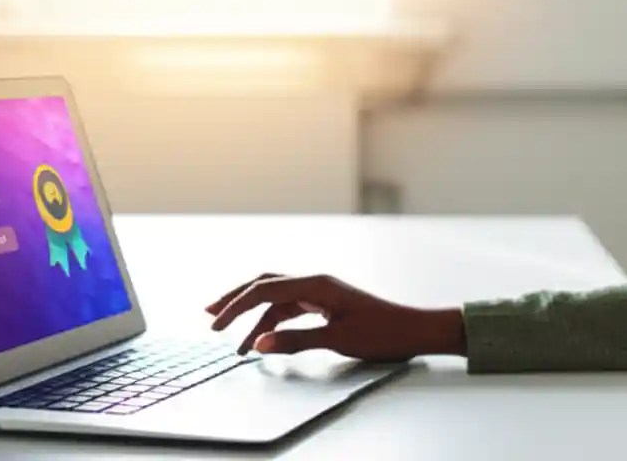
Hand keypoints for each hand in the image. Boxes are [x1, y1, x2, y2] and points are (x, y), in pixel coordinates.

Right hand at [205, 273, 465, 359]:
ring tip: (234, 340)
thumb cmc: (384, 332)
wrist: (415, 330)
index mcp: (317, 284)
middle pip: (266, 284)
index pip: (265, 288)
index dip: (236, 305)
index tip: (216, 324)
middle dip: (237, 299)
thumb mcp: (338, 339)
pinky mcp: (327, 304)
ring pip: (277, 298)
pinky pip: (291, 308)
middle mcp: (316, 282)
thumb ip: (295, 340)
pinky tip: (263, 336)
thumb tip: (258, 343)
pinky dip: (273, 321)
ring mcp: (321, 292)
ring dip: (254, 316)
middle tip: (210, 316)